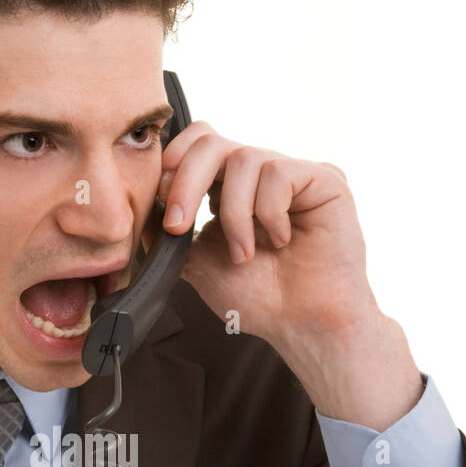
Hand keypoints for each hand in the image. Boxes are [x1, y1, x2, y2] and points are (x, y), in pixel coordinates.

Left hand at [154, 122, 423, 429]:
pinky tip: (281, 241)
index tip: (165, 212)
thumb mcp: (198, 262)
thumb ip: (171, 230)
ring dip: (234, 215)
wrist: (302, 325)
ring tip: (245, 253)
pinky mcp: (323, 178)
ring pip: (243, 159)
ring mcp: (292, 173)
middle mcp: (260, 173)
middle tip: (178, 225)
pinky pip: (279, 173)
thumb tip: (142, 208)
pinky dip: (269, 213)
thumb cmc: (260, 298)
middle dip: (186, 183)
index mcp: (230, 188)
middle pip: (210, 141)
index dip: (173, 164)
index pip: (196, 144)